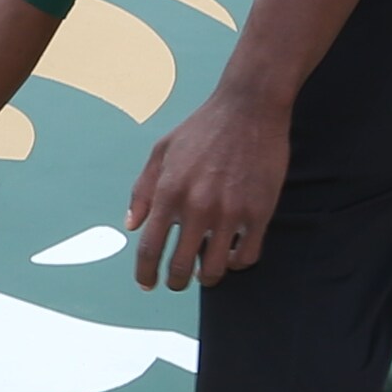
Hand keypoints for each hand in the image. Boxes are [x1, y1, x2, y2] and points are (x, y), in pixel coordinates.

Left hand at [126, 93, 290, 291]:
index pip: (149, 248)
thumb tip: (133, 226)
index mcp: (169, 191)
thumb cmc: (204, 128)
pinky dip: (237, 262)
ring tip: (206, 271)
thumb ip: (143, 190)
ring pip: (215, 270)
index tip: (147, 283)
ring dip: (207, 277)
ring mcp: (230, 211)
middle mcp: (197, 206)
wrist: (249, 108)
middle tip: (177, 281)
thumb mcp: (162, 151)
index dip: (145, 273)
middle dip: (175, 282)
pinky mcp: (259, 212)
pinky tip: (232, 254)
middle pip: (180, 268)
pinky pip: (247, 256)